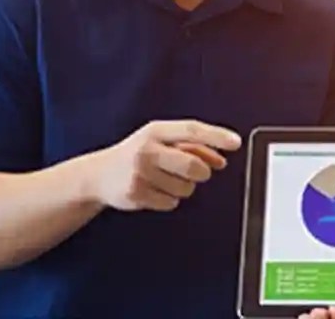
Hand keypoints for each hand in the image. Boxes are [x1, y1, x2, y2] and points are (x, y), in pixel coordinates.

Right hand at [89, 119, 240, 211]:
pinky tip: (154, 190)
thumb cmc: (137, 154)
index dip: (216, 136)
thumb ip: (191, 146)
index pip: (191, 130)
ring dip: (183, 187)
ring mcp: (140, 173)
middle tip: (196, 172)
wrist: (99, 174)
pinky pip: (171, 203)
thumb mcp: (159, 141)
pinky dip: (169, 200)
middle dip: (202, 172)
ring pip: (185, 188)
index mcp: (154, 131)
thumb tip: (220, 159)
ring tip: (164, 179)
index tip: (235, 142)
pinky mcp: (137, 194)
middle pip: (193, 165)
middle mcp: (146, 150)